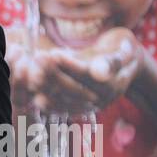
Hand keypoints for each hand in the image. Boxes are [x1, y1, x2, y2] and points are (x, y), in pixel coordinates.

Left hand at [7, 26, 137, 114]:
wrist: (126, 65)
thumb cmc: (123, 49)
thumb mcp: (125, 48)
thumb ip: (113, 60)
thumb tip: (99, 73)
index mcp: (114, 83)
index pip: (88, 75)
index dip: (70, 65)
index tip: (53, 53)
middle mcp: (101, 99)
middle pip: (72, 88)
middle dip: (53, 74)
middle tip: (37, 59)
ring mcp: (88, 106)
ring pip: (62, 99)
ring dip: (45, 86)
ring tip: (30, 70)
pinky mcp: (77, 108)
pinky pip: (58, 107)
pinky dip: (44, 98)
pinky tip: (31, 87)